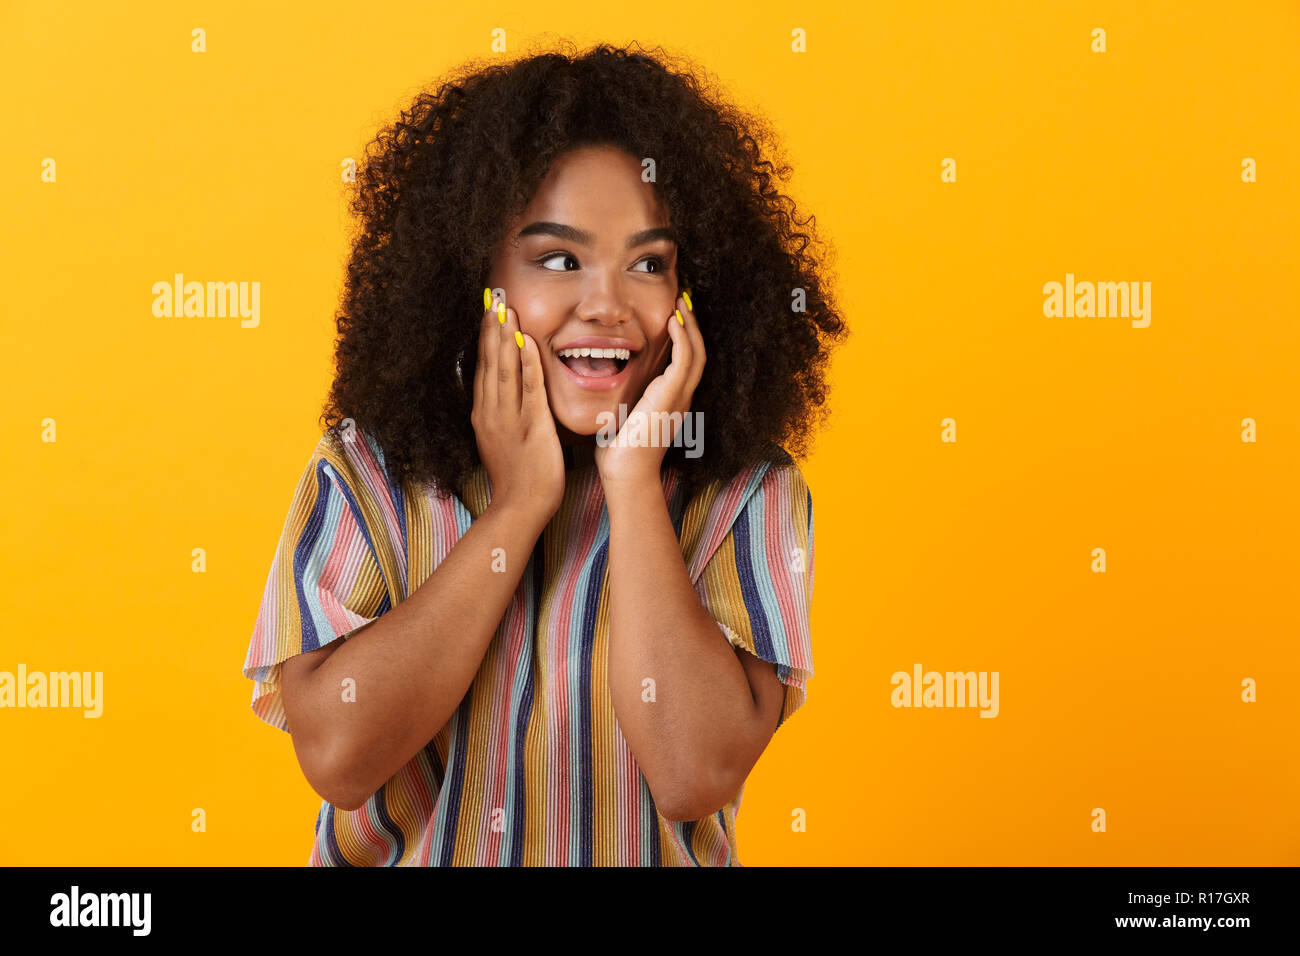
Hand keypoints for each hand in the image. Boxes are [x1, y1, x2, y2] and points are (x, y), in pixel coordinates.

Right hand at [470, 292, 564, 522]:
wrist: (519, 508)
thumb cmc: (516, 479)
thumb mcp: (499, 442)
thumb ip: (499, 416)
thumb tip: (499, 396)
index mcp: (484, 414)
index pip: (482, 367)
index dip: (484, 338)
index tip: (487, 312)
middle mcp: (491, 412)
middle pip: (488, 362)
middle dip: (491, 328)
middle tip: (493, 297)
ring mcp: (508, 419)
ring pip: (503, 369)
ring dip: (504, 338)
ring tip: (505, 309)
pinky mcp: (531, 426)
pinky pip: (528, 389)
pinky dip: (527, 363)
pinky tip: (526, 342)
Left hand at [594, 292, 704, 489]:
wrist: (625, 473)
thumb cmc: (618, 451)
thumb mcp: (621, 415)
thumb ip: (620, 397)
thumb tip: (601, 382)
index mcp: (671, 400)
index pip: (685, 361)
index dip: (682, 337)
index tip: (672, 316)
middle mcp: (681, 397)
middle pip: (697, 352)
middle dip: (691, 325)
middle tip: (681, 301)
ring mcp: (680, 397)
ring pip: (696, 352)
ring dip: (689, 325)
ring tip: (680, 304)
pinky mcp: (672, 396)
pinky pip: (685, 360)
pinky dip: (682, 338)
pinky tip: (673, 321)